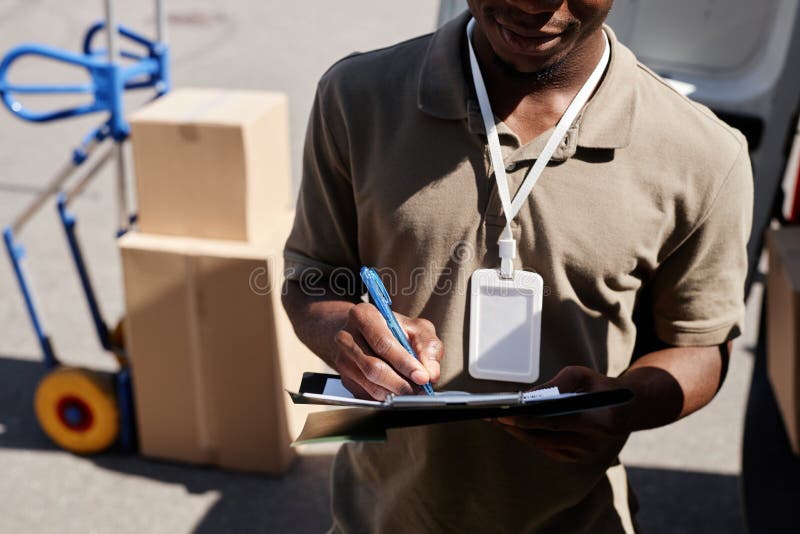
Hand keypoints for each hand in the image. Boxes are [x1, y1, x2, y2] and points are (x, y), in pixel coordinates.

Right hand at [333, 303, 443, 399]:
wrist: (365, 334)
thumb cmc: (394, 329)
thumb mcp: (416, 328)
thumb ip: (428, 346)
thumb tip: (431, 374)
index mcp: (363, 315)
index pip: (383, 343)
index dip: (404, 362)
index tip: (422, 377)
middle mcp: (346, 337)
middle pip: (374, 367)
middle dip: (401, 383)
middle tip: (420, 390)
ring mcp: (342, 360)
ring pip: (370, 385)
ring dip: (395, 393)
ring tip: (413, 392)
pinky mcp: (344, 379)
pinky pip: (367, 395)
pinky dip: (387, 397)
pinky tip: (398, 392)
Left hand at [494, 366, 632, 462]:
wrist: (624, 408)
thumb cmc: (600, 387)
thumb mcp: (580, 375)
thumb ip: (555, 385)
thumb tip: (528, 397)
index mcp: (597, 421)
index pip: (554, 422)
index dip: (526, 420)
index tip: (503, 414)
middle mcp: (591, 442)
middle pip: (544, 437)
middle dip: (514, 426)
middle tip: (491, 416)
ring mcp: (585, 453)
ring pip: (542, 445)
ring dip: (518, 433)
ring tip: (498, 421)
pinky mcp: (577, 457)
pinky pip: (546, 449)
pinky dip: (530, 438)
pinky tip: (515, 428)